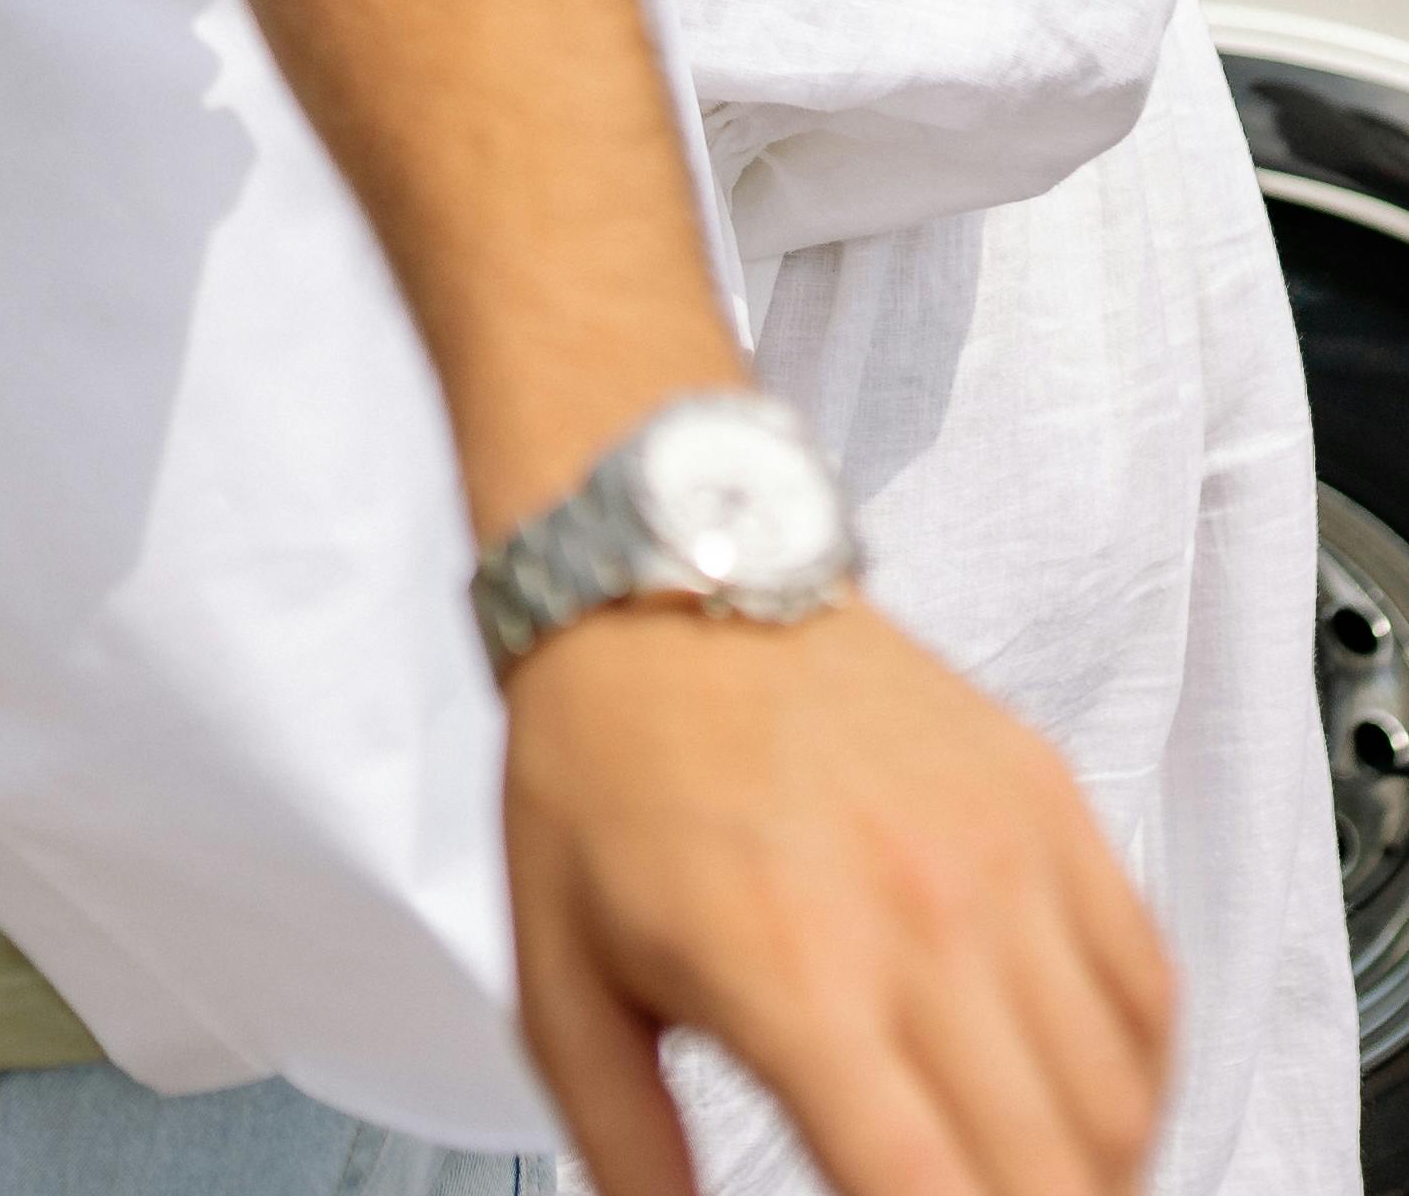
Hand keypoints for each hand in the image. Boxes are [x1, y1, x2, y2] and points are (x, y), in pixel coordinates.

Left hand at [504, 595, 1171, 1195]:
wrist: (659, 576)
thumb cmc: (601, 767)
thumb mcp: (562, 987)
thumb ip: (629, 1156)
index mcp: (793, 976)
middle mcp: (919, 915)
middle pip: (1049, 1172)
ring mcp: (1000, 850)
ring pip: (1120, 1097)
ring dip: (1093, 1173)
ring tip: (1026, 1184)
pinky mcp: (1044, 792)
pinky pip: (1148, 982)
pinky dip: (1137, 1075)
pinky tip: (1076, 1101)